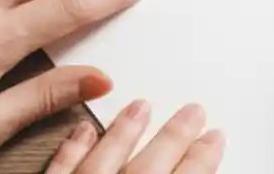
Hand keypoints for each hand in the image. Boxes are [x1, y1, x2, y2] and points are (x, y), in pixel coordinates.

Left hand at [44, 102, 224, 173]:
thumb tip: (194, 165)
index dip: (201, 160)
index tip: (215, 136)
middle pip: (148, 169)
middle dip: (173, 137)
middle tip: (193, 111)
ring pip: (102, 162)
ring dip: (123, 132)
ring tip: (140, 105)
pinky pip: (58, 172)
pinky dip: (72, 150)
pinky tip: (82, 129)